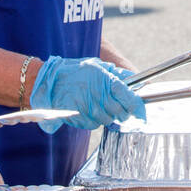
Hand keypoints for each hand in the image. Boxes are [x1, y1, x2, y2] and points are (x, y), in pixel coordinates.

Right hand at [30, 57, 146, 130]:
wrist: (49, 83)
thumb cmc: (75, 72)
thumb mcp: (97, 66)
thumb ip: (117, 74)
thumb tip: (135, 80)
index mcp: (107, 82)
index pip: (130, 100)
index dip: (138, 107)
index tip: (141, 111)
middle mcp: (100, 98)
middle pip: (122, 113)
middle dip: (122, 111)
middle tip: (115, 103)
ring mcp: (91, 111)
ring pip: (109, 120)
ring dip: (107, 114)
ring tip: (96, 102)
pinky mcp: (82, 120)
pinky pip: (94, 124)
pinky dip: (93, 118)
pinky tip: (86, 108)